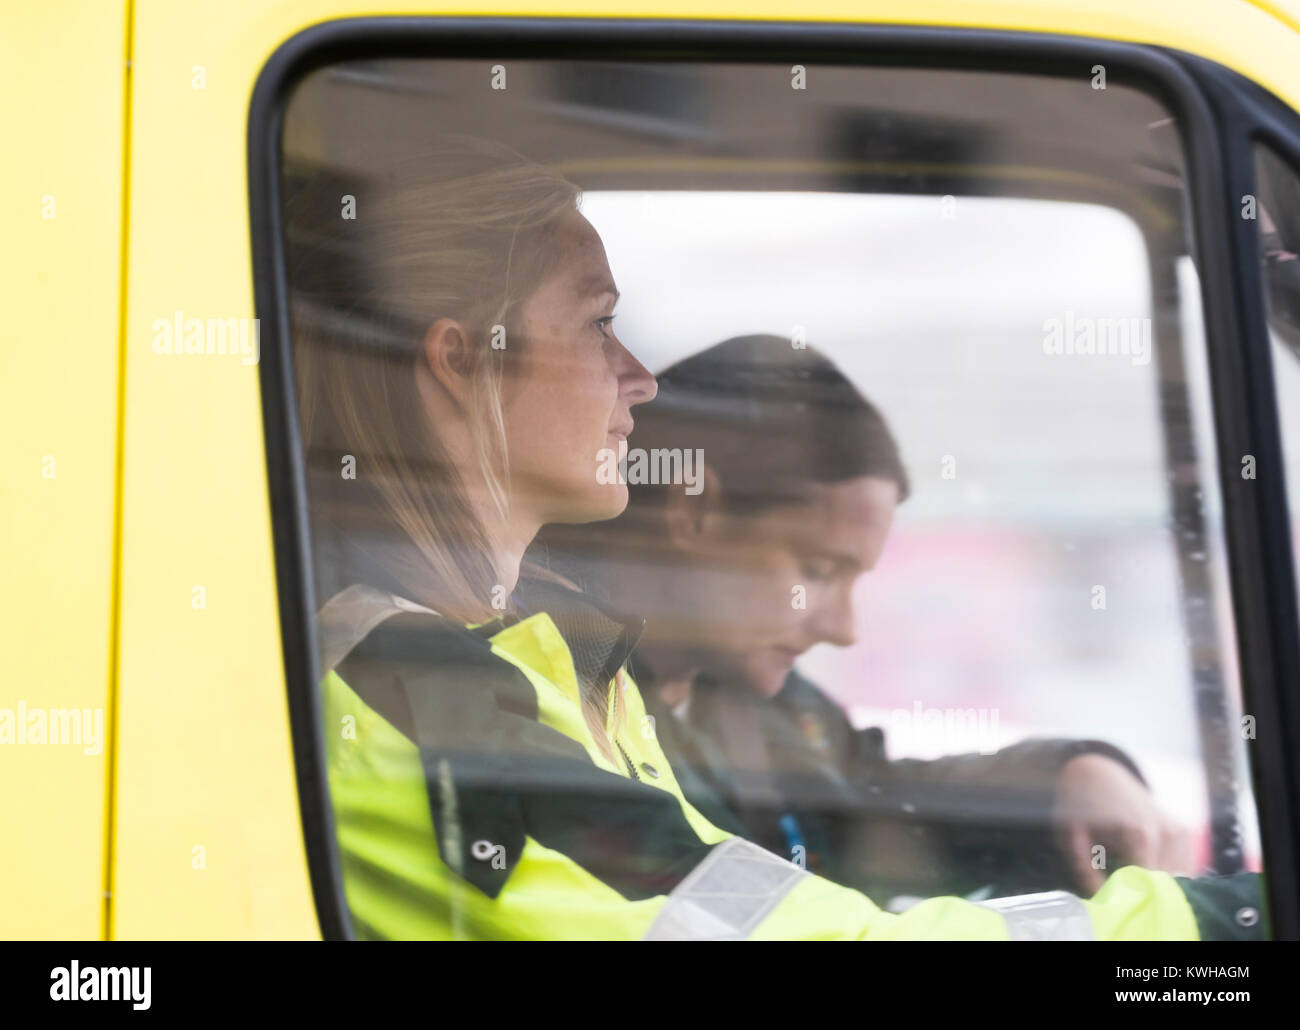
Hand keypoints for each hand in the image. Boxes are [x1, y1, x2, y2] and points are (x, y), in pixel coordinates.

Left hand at [1052, 753, 1192, 894]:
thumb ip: (1086, 871)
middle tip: (1125, 899)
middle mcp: (1168, 833)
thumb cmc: (1080, 805)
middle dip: (1148, 897)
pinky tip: (1145, 874)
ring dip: (1160, 888)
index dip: (1135, 901)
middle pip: (1168, 886)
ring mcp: (1181, 832)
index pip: (1149, 886)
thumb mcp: (1071, 836)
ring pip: (1181, 881)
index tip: (1120, 906)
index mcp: (1141, 834)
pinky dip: (1169, 878)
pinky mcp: (1185, 833)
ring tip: (1133, 884)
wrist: (1098, 772)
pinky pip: (1185, 869)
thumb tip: (1104, 904)